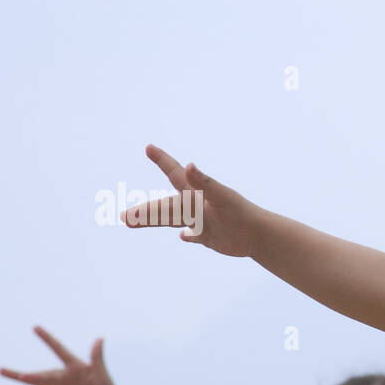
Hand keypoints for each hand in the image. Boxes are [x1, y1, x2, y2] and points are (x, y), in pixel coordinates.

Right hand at [0, 327, 125, 384]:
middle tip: (12, 372)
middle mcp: (62, 375)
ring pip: (33, 382)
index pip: (58, 350)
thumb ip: (97, 358)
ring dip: (17, 377)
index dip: (47, 339)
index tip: (35, 327)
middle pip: (41, 373)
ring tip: (0, 370)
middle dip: (28, 374)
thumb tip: (99, 338)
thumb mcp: (102, 375)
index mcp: (74, 366)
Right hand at [120, 145, 260, 257]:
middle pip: (164, 206)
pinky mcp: (210, 237)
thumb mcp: (222, 196)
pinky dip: (188, 235)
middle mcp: (196, 206)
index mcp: (196, 194)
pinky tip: (184, 236)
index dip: (162, 160)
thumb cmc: (242, 213)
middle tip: (123, 215)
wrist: (260, 235)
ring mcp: (202, 222)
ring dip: (152, 221)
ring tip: (132, 223)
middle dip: (144, 210)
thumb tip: (188, 165)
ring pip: (171, 220)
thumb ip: (204, 181)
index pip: (175, 174)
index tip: (149, 147)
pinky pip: (195, 236)